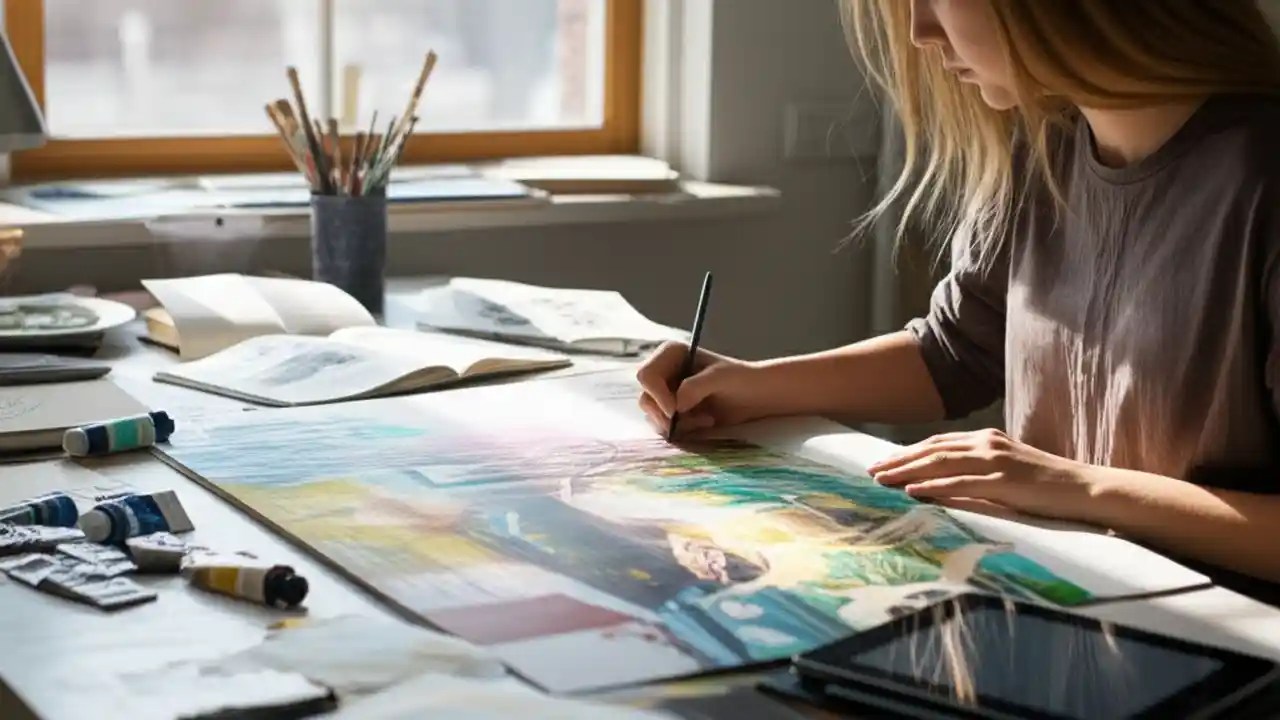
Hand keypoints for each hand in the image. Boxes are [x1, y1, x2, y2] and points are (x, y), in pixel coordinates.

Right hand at [635, 342, 773, 436]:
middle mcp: (664, 372)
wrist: (756, 395)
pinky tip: (705, 423)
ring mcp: (666, 393)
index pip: (646, 376)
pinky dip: (683, 430)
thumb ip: (695, 387)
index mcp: (670, 354)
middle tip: (692, 421)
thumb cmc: (741, 379)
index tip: (674, 411)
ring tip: (706, 420)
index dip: (657, 395)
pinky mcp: (673, 412)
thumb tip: (675, 404)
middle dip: (667, 415)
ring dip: (680, 424)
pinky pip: (665, 427)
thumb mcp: (720, 378)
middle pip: (645, 399)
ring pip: (653, 416)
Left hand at [868, 429, 1097, 521]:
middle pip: (932, 449)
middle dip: (899, 460)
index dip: (908, 451)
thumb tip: (944, 479)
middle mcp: (987, 444)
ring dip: (907, 471)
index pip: (938, 442)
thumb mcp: (1007, 468)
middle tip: (871, 471)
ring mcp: (996, 461)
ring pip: (941, 462)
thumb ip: (978, 467)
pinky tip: (914, 490)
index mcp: (987, 438)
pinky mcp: (1005, 482)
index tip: (884, 461)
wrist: (1084, 488)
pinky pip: (961, 483)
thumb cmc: (1044, 484)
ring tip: (882, 479)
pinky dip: (934, 486)